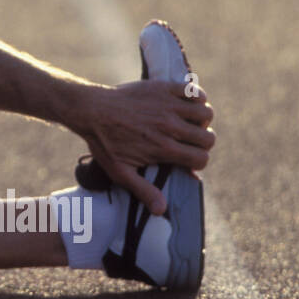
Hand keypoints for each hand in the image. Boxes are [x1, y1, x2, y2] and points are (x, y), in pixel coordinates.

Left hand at [76, 81, 215, 214]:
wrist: (90, 109)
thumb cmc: (103, 141)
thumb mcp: (120, 171)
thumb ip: (143, 190)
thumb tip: (161, 210)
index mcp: (162, 148)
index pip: (201, 158)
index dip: (198, 162)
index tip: (188, 160)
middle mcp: (169, 127)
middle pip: (208, 138)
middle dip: (203, 143)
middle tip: (190, 142)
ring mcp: (167, 105)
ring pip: (206, 113)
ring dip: (202, 120)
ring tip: (190, 123)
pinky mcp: (163, 88)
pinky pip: (193, 91)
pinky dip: (196, 97)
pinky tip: (186, 104)